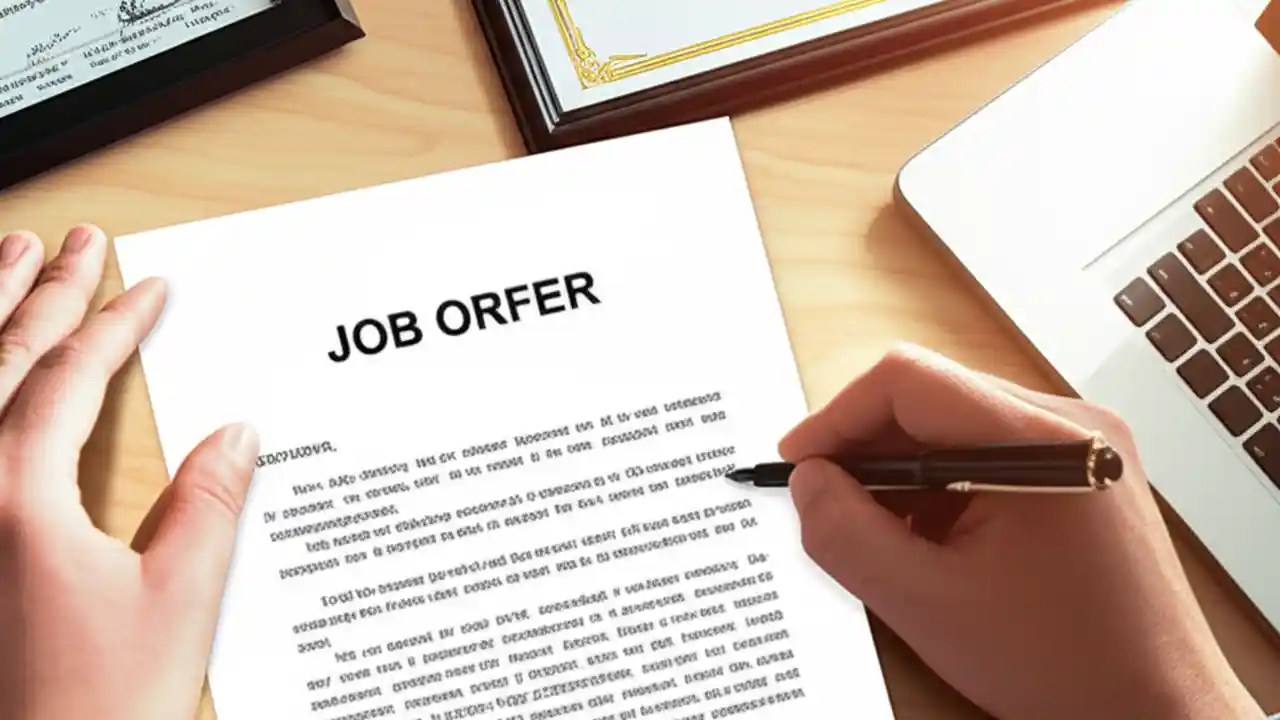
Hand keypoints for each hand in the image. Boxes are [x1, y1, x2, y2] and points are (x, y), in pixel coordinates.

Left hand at [0, 226, 257, 719]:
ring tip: (7, 264)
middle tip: (70, 242)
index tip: (147, 289)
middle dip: (38, 293)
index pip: (67, 381)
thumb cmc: (93, 707)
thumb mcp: (175, 602)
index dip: (113, 325)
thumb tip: (237, 435)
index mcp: (18, 502)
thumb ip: (208, 507)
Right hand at [781, 345, 1263, 719]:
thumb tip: (808, 482)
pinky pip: (991, 452)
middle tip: (828, 503)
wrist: (1160, 710)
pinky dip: (945, 487)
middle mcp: (1073, 424)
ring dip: (907, 472)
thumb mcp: (926, 604)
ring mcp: (1086, 445)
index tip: (798, 462)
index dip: (838, 416)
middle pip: (933, 396)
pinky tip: (934, 540)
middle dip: (869, 449)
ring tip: (888, 536)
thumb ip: (847, 535)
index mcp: (1041, 442)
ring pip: (958, 424)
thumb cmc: (1065, 666)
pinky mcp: (1086, 469)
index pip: (910, 380)